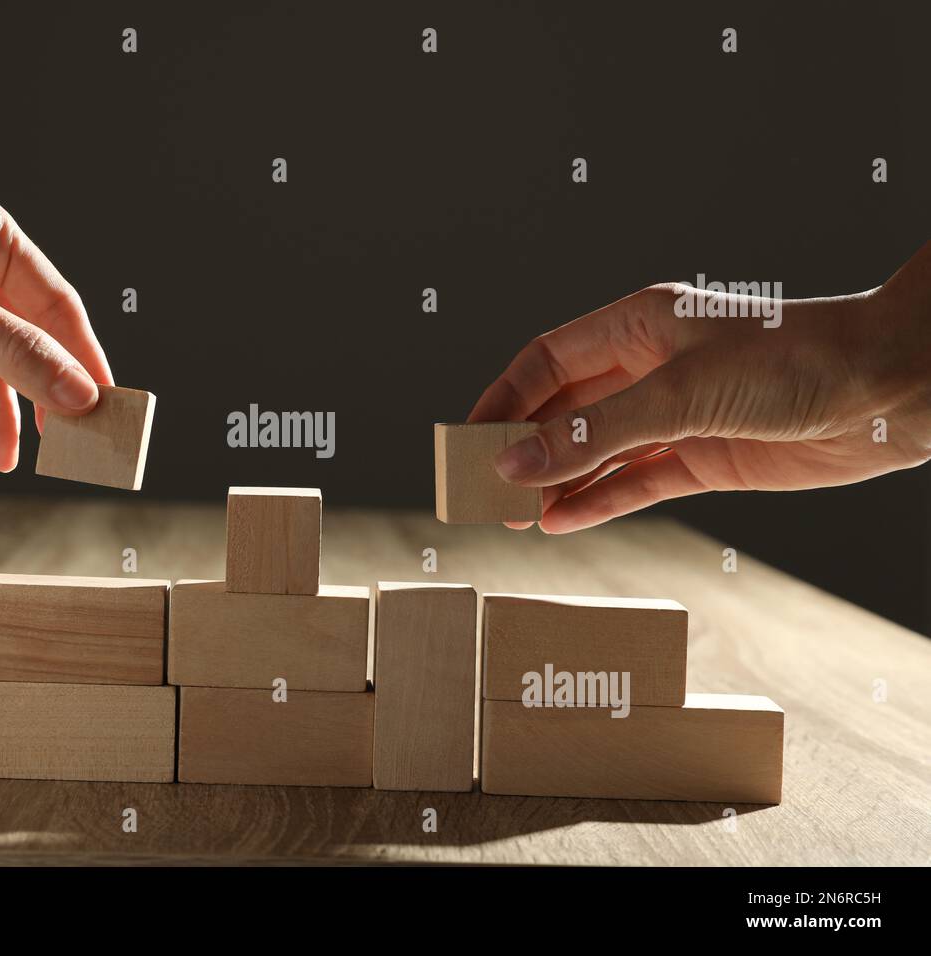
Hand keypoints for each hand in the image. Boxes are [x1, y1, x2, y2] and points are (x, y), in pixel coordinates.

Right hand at [468, 243, 930, 532]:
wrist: (890, 388)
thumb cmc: (795, 359)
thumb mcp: (681, 393)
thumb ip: (595, 433)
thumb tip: (515, 463)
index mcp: (638, 326)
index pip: (546, 362)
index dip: (502, 399)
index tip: (465, 439)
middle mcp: (650, 370)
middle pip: (563, 411)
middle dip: (521, 449)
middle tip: (480, 492)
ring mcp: (675, 417)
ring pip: (594, 453)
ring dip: (554, 483)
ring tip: (513, 516)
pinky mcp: (702, 458)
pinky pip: (633, 484)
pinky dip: (598, 503)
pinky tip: (562, 522)